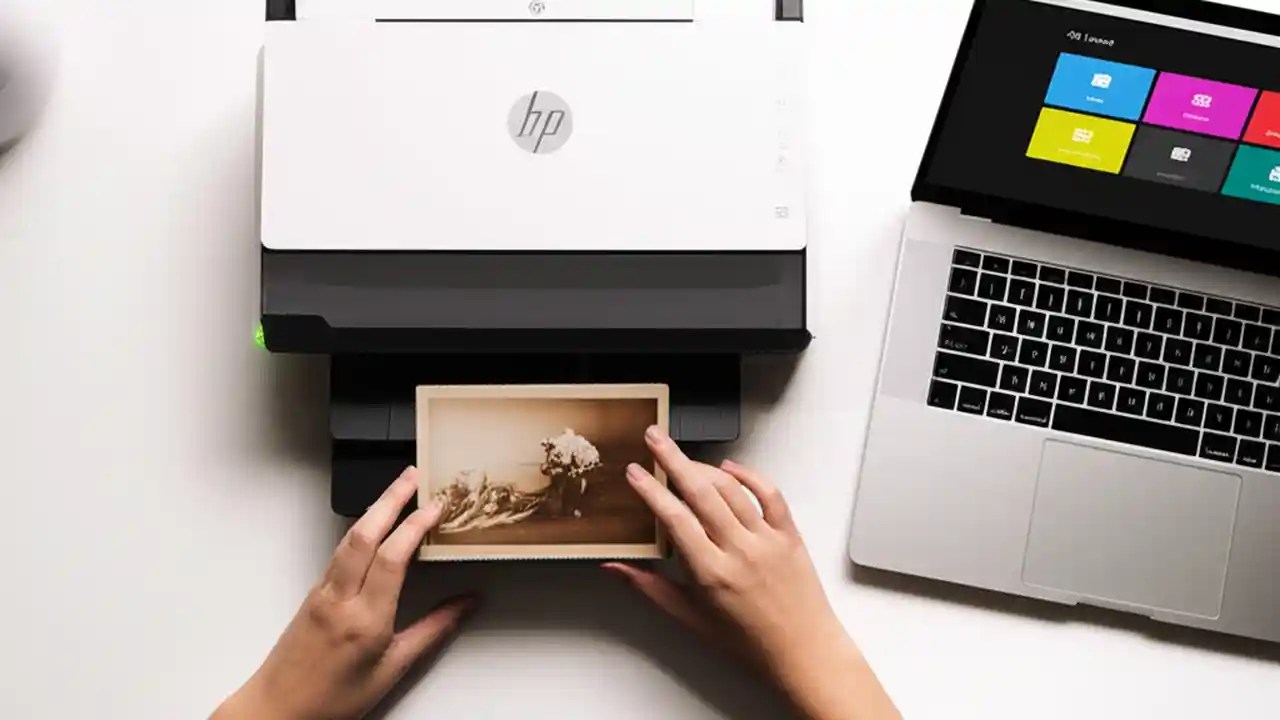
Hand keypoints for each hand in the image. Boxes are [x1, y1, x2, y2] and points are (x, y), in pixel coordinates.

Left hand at [214, 468, 478, 719]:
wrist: (278, 711)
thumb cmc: (332, 699)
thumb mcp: (394, 669)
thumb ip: (433, 631)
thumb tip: (466, 604)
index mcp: (364, 620)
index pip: (392, 557)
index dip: (416, 525)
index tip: (437, 505)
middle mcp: (339, 599)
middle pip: (365, 534)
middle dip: (391, 499)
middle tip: (413, 474)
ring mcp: (321, 592)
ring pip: (348, 538)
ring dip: (374, 509)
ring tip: (397, 490)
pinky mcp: (312, 593)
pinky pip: (339, 552)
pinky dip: (360, 530)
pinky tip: (372, 525)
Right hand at [605, 427, 897, 719]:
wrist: (803, 654)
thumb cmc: (748, 642)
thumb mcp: (691, 619)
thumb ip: (650, 588)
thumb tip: (614, 568)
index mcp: (712, 573)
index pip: (675, 519)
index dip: (652, 490)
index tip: (635, 471)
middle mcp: (740, 551)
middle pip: (702, 492)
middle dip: (674, 459)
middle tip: (654, 437)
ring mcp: (768, 540)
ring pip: (732, 489)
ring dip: (705, 466)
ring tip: (684, 456)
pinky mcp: (790, 536)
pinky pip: (770, 495)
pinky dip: (750, 476)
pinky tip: (731, 467)